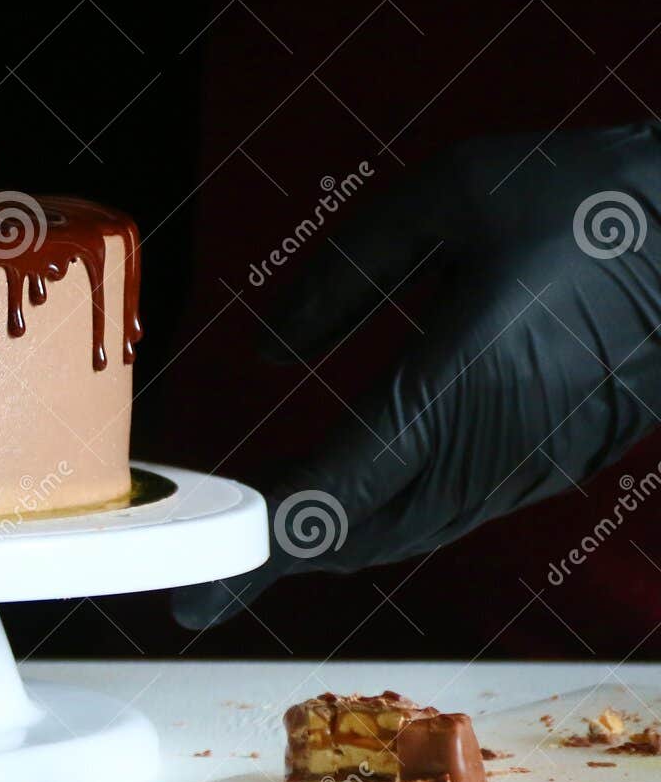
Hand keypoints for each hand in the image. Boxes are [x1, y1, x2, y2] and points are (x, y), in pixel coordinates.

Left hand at [173, 123, 660, 626]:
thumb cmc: (583, 199)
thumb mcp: (446, 195)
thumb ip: (342, 274)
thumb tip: (266, 350)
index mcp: (462, 373)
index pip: (339, 487)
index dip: (261, 541)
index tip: (199, 585)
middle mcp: (495, 442)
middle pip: (362, 535)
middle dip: (278, 558)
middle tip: (206, 570)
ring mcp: (529, 464)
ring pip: (404, 535)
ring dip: (327, 544)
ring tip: (254, 544)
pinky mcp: (551, 466)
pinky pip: (445, 515)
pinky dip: (379, 523)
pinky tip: (340, 508)